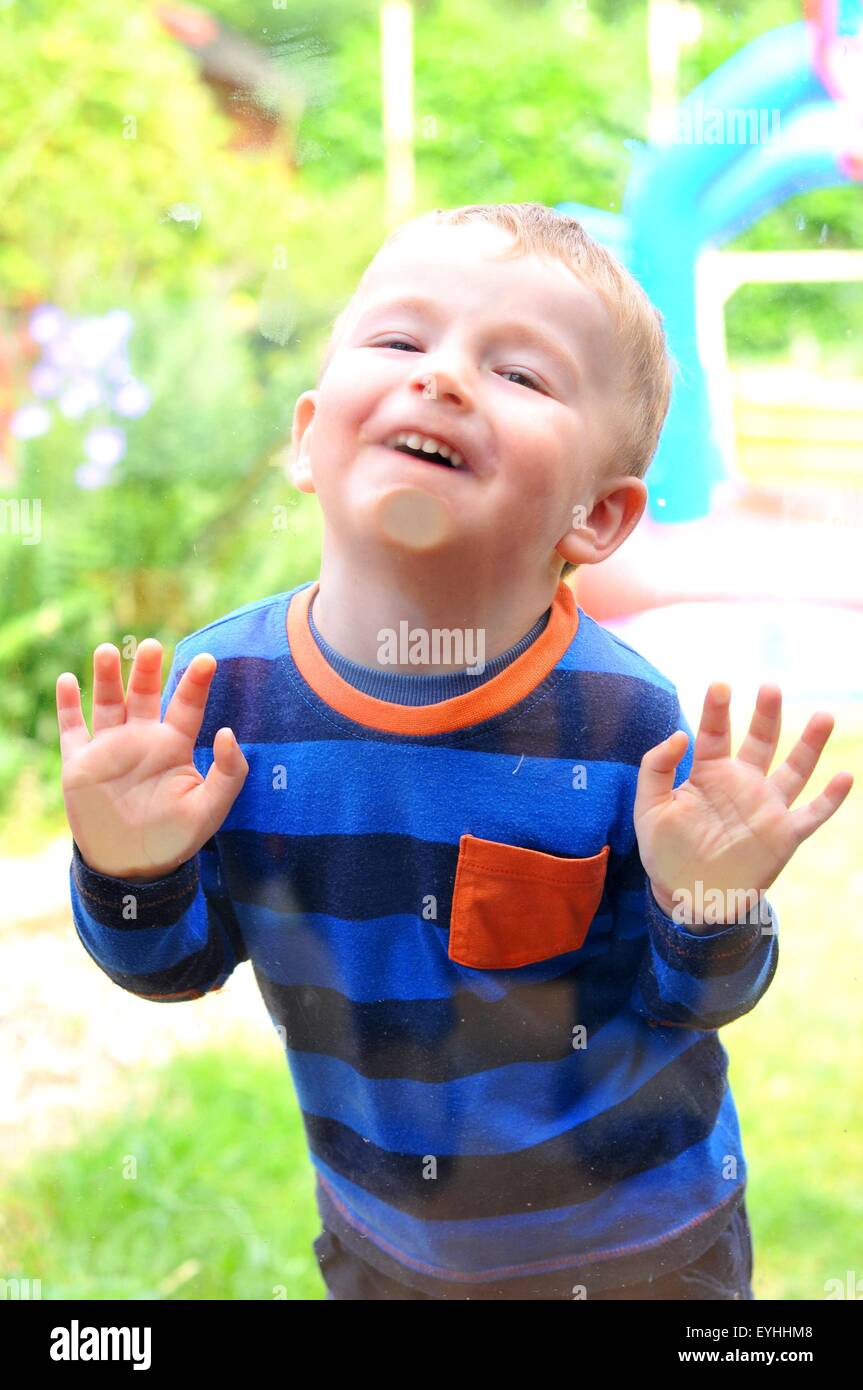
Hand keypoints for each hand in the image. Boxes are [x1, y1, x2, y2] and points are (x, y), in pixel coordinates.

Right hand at [57, 640, 248, 879]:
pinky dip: (68, 705)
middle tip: (152, 646)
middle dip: (147, 670)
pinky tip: (67, 680)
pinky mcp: (80, 762)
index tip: (207, 659)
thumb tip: (228, 732)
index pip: (187, 705)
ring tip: (108, 650)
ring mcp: (109, 748)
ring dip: (106, 677)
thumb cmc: (175, 837)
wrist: (131, 865)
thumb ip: (228, 773)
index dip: (195, 682)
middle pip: (144, 694)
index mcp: (174, 745)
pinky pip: (72, 728)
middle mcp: (142, 739)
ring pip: (107, 703)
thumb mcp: (210, 809)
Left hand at [634, 682, 853, 925]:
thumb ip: (655, 769)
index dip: (718, 709)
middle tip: (771, 687)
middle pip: (760, 742)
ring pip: (794, 770)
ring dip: (809, 745)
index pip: (716, 734)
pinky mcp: (783, 836)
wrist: (685, 897)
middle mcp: (742, 784)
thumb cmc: (666, 851)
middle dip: (767, 715)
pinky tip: (844, 776)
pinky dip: (830, 798)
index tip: (721, 685)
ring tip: (823, 716)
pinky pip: (813, 814)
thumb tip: (679, 735)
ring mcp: (766, 808)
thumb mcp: (648, 809)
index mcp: (709, 774)